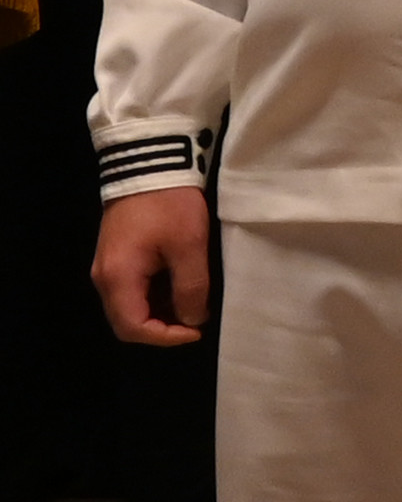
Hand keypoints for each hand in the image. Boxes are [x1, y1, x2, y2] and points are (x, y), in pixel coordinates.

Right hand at [93, 186, 213, 347]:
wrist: (150, 164)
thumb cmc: (170, 205)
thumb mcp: (190, 247)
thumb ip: (191, 289)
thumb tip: (193, 319)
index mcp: (118, 278)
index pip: (133, 328)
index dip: (165, 338)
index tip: (196, 330)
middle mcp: (104, 277)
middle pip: (127, 321)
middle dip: (162, 328)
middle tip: (195, 321)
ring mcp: (107, 266)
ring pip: (130, 306)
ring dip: (160, 313)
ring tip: (193, 303)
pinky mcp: (116, 256)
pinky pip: (132, 289)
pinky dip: (155, 296)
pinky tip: (180, 286)